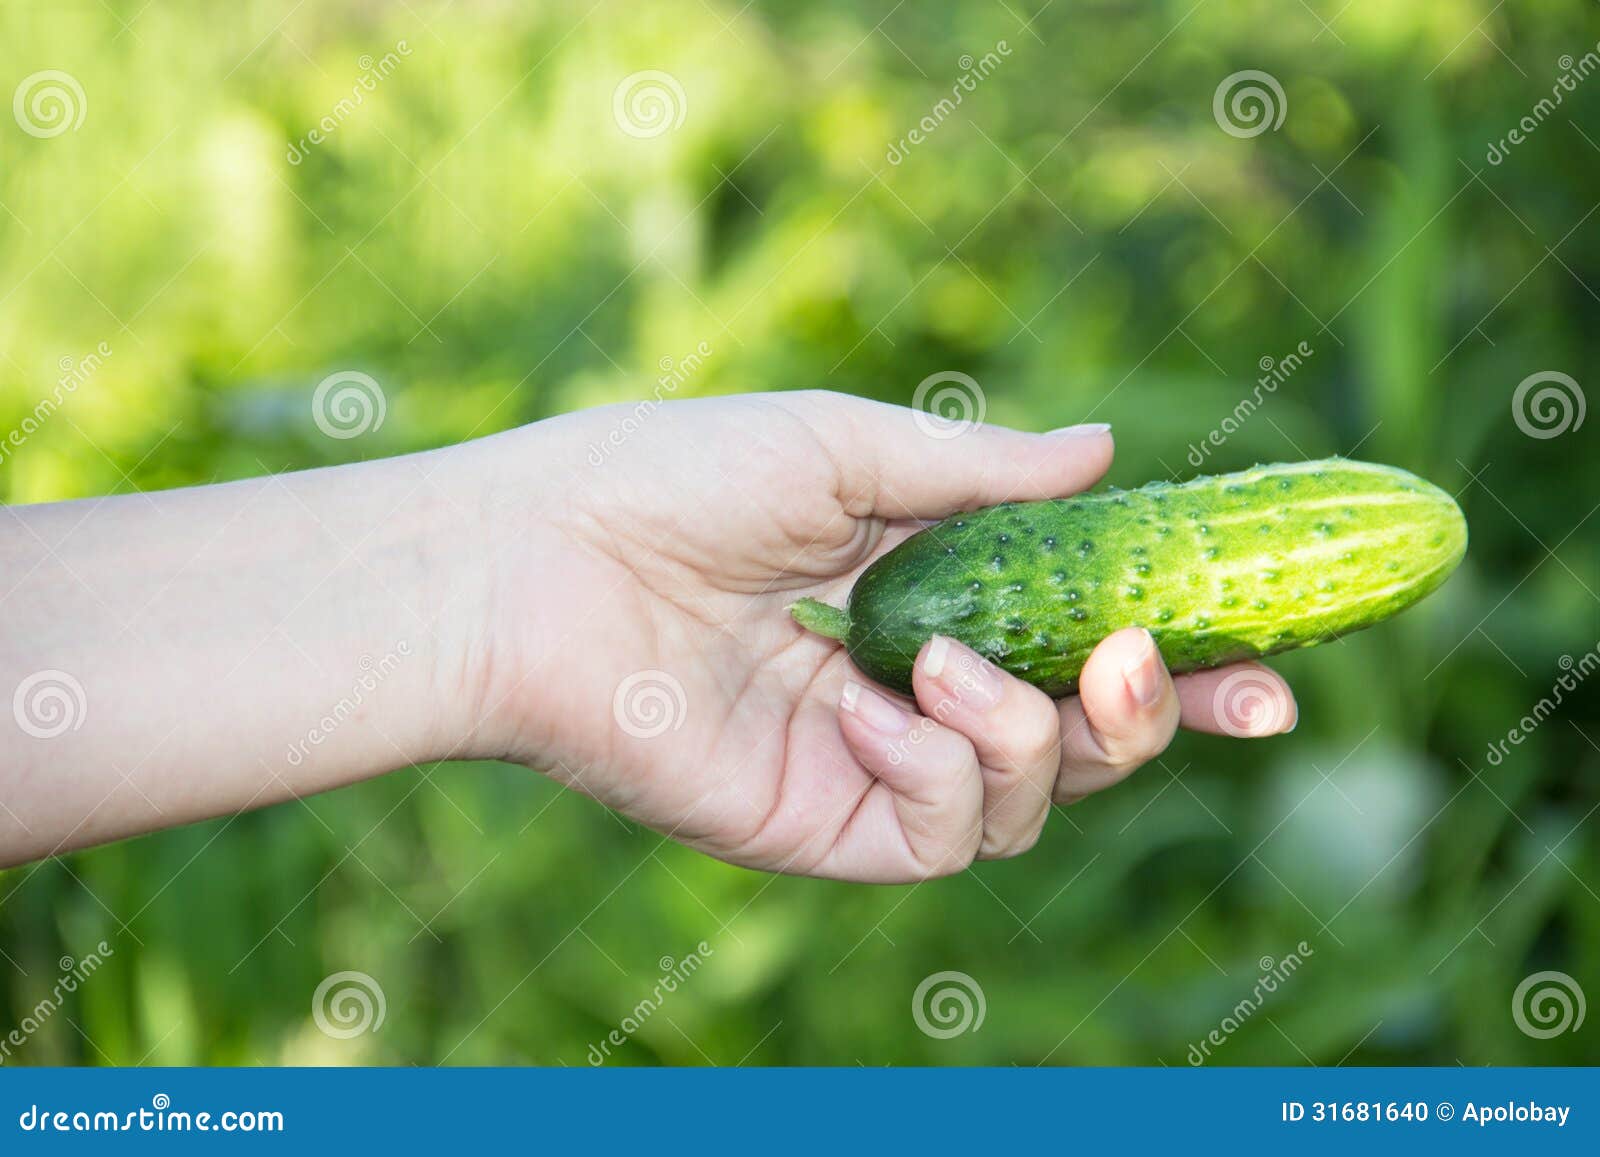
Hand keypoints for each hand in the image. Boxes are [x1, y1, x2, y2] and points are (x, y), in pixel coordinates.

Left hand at [458, 391, 1297, 881]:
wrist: (535, 559)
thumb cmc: (672, 481)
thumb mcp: (850, 450)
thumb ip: (984, 472)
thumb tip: (1108, 453)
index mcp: (921, 601)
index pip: (1075, 647)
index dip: (1177, 662)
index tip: (1264, 658)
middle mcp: (906, 693)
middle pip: (1076, 744)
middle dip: (1144, 717)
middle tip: (1151, 660)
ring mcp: (865, 769)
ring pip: (1024, 800)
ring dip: (1023, 732)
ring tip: (943, 662)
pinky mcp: (818, 828)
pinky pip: (938, 835)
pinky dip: (936, 769)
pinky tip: (871, 706)